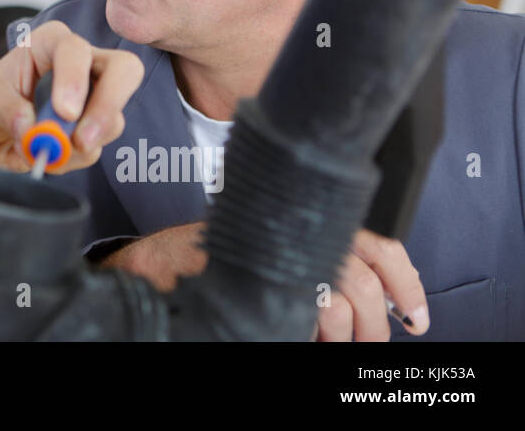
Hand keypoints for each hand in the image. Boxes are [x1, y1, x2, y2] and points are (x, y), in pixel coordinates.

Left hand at [0, 20, 143, 172]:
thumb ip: (5, 109)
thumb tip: (30, 127)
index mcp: (50, 44)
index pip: (76, 50)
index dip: (75, 79)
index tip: (64, 111)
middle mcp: (80, 65)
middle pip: (124, 71)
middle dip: (107, 108)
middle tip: (82, 140)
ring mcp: (92, 98)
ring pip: (114, 118)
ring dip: (80, 143)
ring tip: (41, 148)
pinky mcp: (93, 129)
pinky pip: (97, 148)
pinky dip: (71, 159)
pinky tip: (47, 154)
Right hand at [98, 220, 431, 341]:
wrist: (150, 266)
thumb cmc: (206, 258)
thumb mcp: (267, 243)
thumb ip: (312, 256)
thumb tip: (372, 298)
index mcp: (303, 223)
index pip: (376, 247)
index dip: (406, 282)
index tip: (415, 315)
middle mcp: (292, 236)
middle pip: (361, 280)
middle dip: (372, 323)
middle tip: (364, 343)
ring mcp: (273, 263)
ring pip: (336, 303)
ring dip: (337, 334)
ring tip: (320, 340)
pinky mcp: (254, 289)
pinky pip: (300, 317)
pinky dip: (306, 331)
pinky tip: (297, 332)